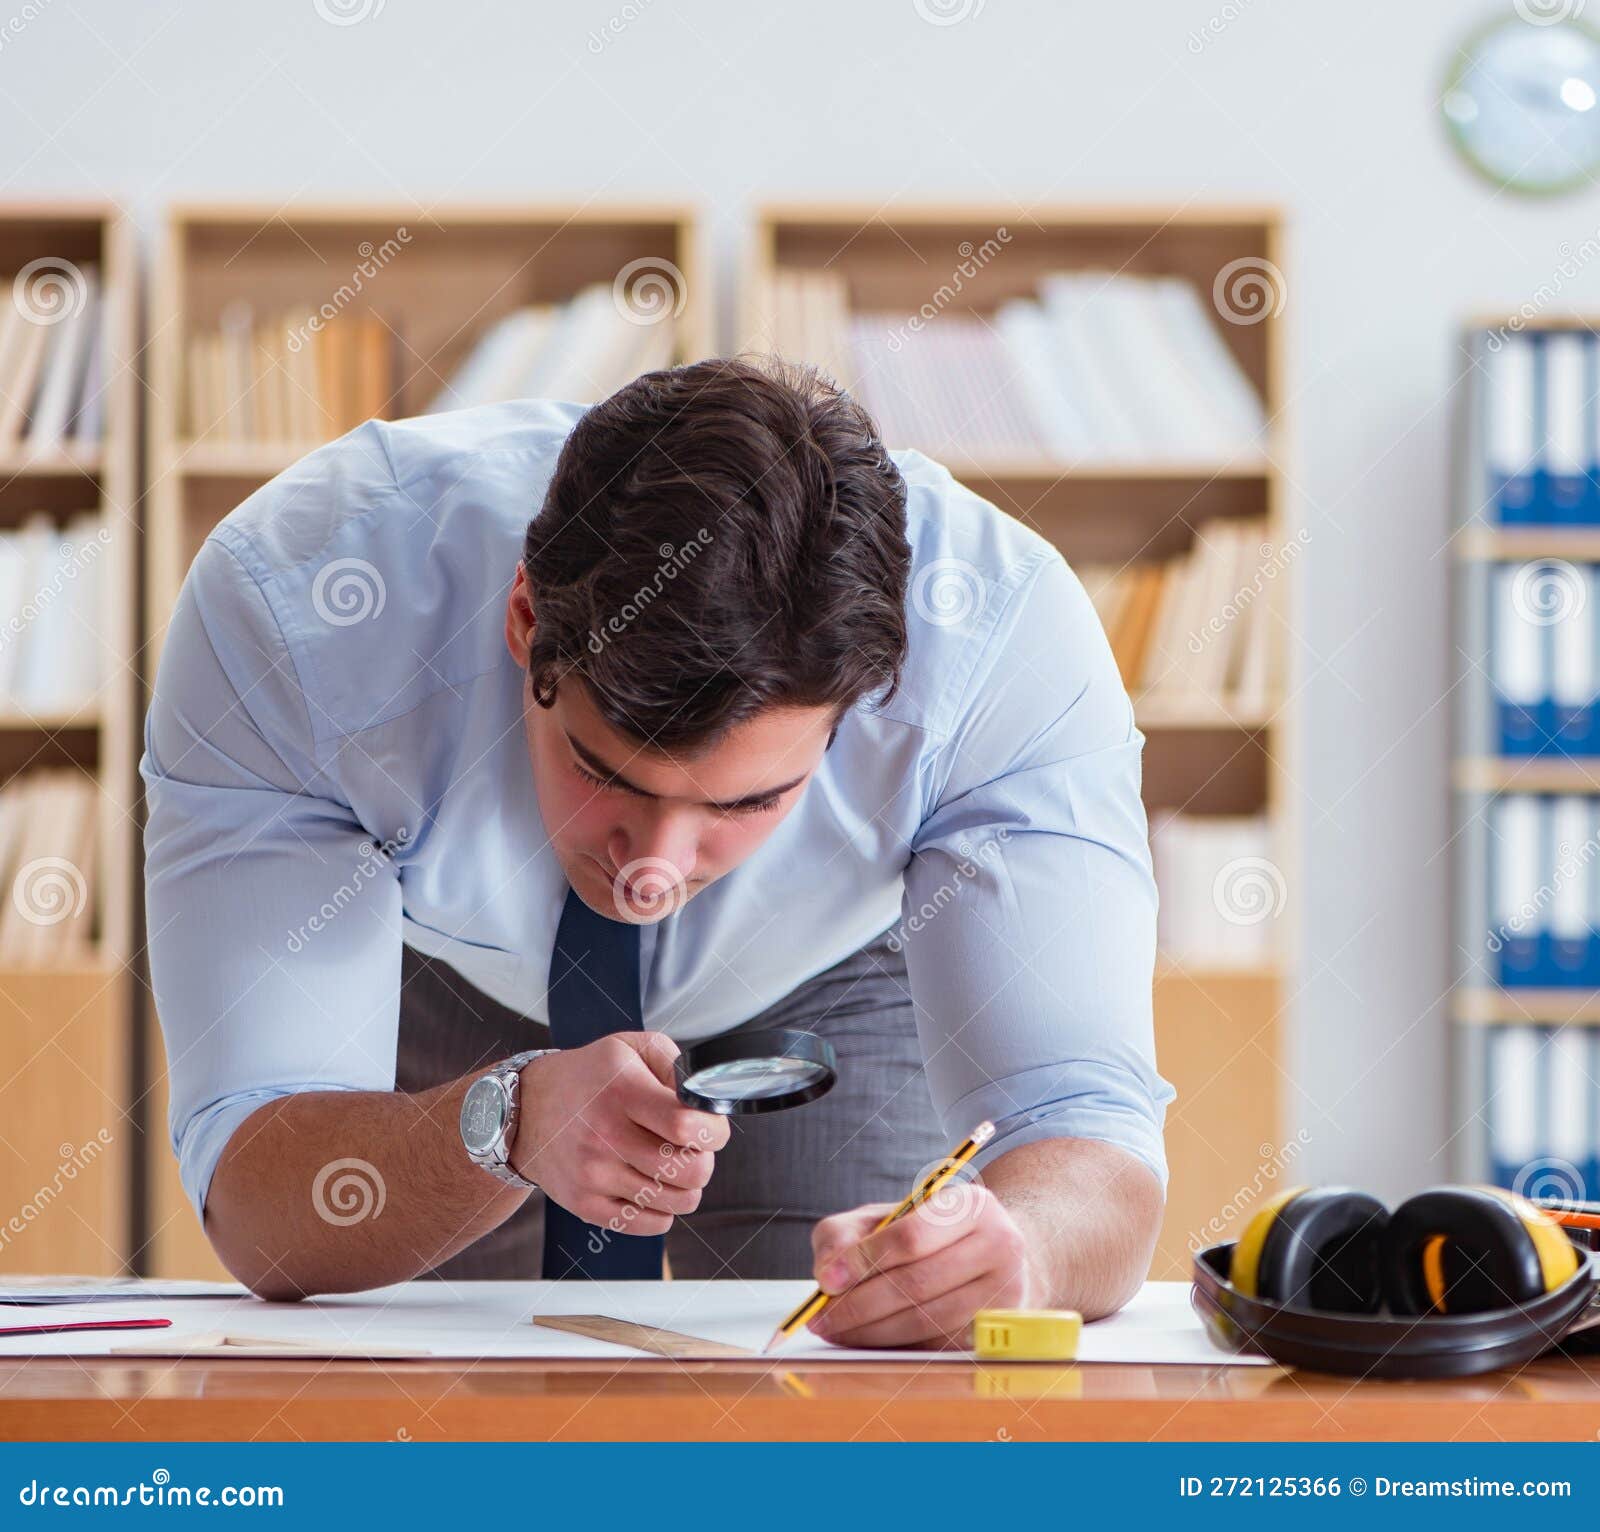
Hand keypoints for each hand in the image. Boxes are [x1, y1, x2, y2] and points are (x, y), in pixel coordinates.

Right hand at [511, 1034, 728, 1236]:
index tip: (712, 1127)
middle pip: (688, 1171)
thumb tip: (704, 1099)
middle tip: (692, 1148)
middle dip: (704, 1159)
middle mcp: (606, 1136)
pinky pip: (650, 1224)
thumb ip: (675, 1066)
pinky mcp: (585, 1204)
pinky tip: (651, 1185)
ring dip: (687, 1186)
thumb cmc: (588, 1077)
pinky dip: (663, 1209)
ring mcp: (594, 1175)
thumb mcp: (630, 1047)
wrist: (525, 1109)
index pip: (687, 1126)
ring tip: (672, 1165)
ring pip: (676, 1202)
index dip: (714, 1130)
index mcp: (622, 1092)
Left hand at [807, 1184, 1030, 1348]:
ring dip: (870, 1332)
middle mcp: (998, 1246)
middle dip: (859, 1305)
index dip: (864, 1260)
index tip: (826, 1281)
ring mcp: (1003, 1292)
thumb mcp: (884, 1216)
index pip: (911, 1237)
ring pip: (925, 1321)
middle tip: (821, 1318)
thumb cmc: (926, 1231)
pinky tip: (866, 1339)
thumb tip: (827, 1275)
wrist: (990, 1253)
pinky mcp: (995, 1332)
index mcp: (972, 1206)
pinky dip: (894, 1346)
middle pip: (916, 1284)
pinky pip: (934, 1345)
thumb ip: (845, 1234)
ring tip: (836, 1331)